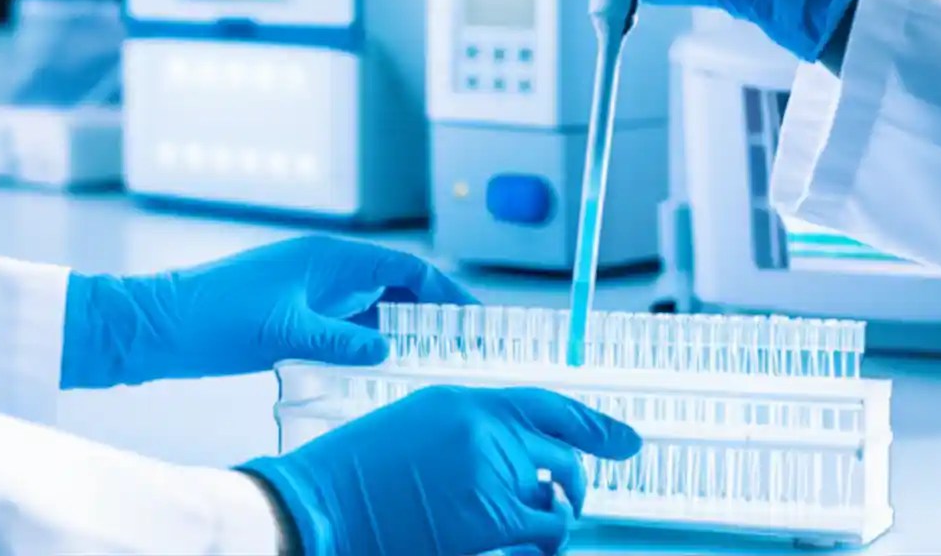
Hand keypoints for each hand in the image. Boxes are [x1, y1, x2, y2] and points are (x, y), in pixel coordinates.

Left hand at [60, 236, 476, 387]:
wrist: (160, 325)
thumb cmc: (215, 317)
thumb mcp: (285, 333)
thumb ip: (340, 343)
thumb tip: (387, 353)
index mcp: (330, 258)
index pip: (406, 268)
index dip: (444, 291)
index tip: (473, 318)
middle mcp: (326, 269)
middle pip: (395, 286)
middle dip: (430, 313)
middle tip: (461, 346)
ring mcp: (311, 291)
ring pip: (371, 308)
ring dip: (400, 330)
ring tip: (430, 360)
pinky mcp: (295, 314)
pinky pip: (347, 325)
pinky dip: (368, 343)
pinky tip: (382, 368)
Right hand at [242, 385, 642, 555]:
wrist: (316, 506)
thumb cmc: (350, 477)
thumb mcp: (409, 432)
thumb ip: (465, 435)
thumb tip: (512, 461)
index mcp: (460, 400)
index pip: (545, 404)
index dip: (592, 423)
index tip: (624, 439)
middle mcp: (483, 428)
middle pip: (563, 454)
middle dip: (577, 483)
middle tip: (572, 500)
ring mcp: (489, 471)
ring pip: (557, 495)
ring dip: (555, 517)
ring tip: (533, 531)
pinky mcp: (491, 517)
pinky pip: (546, 530)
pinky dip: (548, 542)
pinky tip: (531, 547)